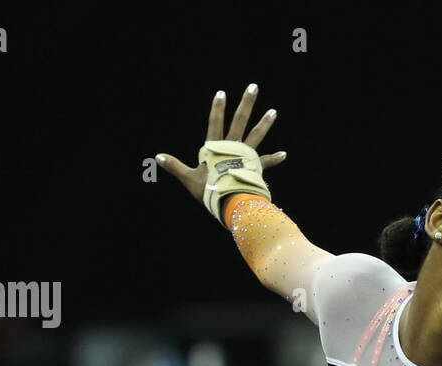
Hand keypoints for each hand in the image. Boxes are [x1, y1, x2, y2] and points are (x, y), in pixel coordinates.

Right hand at [155, 84, 287, 208]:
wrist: (229, 202)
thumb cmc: (209, 191)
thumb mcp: (189, 178)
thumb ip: (175, 166)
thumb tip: (157, 157)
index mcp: (216, 148)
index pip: (215, 122)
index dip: (217, 108)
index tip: (222, 93)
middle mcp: (233, 147)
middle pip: (240, 121)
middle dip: (246, 103)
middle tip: (254, 87)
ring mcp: (245, 157)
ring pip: (256, 135)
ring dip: (264, 123)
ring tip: (273, 112)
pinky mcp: (254, 168)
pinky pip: (266, 162)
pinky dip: (274, 158)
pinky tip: (284, 154)